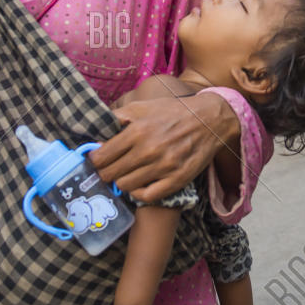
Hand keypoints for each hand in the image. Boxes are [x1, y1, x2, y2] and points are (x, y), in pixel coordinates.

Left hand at [91, 92, 238, 203]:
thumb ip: (117, 118)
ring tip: (127, 173)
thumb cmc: (172, 112)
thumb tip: (96, 135)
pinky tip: (140, 184)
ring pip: (125, 186)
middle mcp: (149, 150)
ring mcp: (163, 167)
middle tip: (110, 168)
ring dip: (122, 181)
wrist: (209, 120)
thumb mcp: (142, 107)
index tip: (98, 160)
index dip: (95, 160)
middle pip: (110, 174)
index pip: (101, 157)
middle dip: (105, 172)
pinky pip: (147, 196)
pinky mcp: (177, 180)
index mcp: (137, 131)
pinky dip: (139, 193)